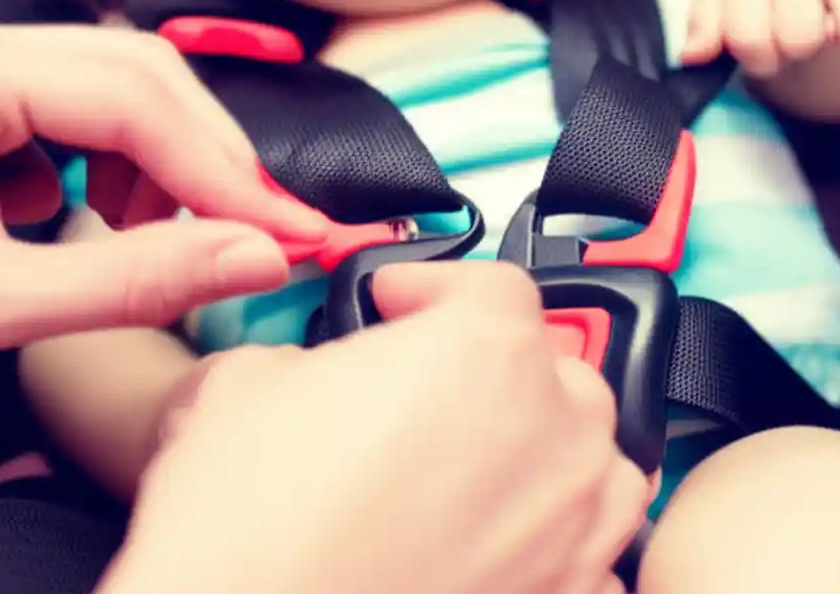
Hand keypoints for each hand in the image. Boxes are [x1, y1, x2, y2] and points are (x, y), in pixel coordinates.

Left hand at [0, 7, 328, 381]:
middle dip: (208, 161)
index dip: (229, 175)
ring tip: (150, 232)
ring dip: (160, 161)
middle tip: (262, 232)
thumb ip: (132, 281)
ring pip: (115, 87)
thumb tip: (253, 258)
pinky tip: (88, 213)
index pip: (136, 104)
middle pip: (138, 76)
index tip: (294, 231)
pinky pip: (77, 105)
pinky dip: (113, 162)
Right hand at [101, 262, 648, 593]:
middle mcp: (551, 436)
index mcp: (486, 353)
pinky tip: (500, 544)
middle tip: (429, 389)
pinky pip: (592, 554)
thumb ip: (317, 357)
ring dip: (545, 450)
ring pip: (592, 460)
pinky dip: (556, 542)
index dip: (435, 286)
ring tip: (481, 465)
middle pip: (555, 370)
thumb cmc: (249, 531)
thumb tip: (320, 374)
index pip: (493, 286)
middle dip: (496, 369)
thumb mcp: (247, 381)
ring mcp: (572, 530)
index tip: (403, 303)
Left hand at [680, 0, 839, 78]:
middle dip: (779, 58)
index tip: (755, 50)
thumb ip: (701, 25)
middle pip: (776, 42)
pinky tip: (837, 29)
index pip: (741, 37)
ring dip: (809, 46)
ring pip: (809, 34)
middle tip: (778, 42)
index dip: (753, 58)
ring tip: (806, 31)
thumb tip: (690, 57)